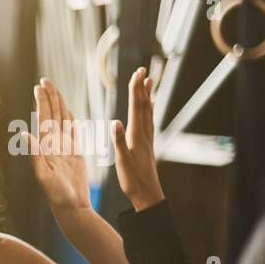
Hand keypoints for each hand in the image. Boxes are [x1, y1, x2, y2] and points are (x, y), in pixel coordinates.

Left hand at [24, 79, 91, 211]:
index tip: (40, 86)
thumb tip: (24, 133)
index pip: (44, 119)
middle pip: (52, 115)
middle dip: (49, 98)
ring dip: (59, 105)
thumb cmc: (56, 194)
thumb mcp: (43, 174)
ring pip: (62, 121)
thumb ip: (34, 153)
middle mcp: (54, 145)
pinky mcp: (75, 154)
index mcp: (46, 147)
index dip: (42, 102)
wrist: (71, 206)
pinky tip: (68, 111)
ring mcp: (64, 148)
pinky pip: (73, 132)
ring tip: (55, 90)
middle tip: (45, 80)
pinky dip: (71, 119)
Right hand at [113, 66, 161, 210]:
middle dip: (141, 87)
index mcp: (136, 136)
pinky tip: (149, 107)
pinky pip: (148, 121)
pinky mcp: (147, 144)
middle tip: (142, 70)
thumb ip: (119, 141)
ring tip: (149, 82)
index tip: (135, 74)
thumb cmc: (133, 180)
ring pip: (147, 112)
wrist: (147, 194)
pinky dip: (148, 110)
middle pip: (143, 106)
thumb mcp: (122, 161)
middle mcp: (144, 134)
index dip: (135, 90)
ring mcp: (147, 138)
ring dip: (146, 95)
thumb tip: (115, 122)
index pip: (136, 107)